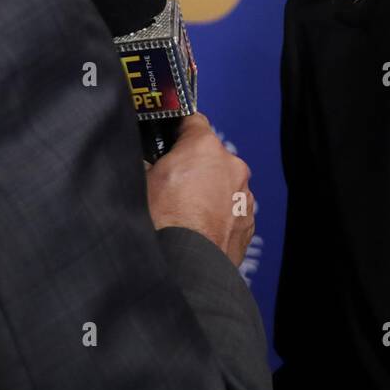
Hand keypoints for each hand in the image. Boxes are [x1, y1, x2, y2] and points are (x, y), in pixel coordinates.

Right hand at [145, 113, 254, 266]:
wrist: (184, 268)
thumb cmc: (161, 223)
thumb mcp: (140, 181)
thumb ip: (149, 162)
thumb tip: (148, 163)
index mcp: (204, 146)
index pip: (193, 121)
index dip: (177, 131)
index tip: (168, 141)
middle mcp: (232, 166)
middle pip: (210, 155)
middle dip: (194, 166)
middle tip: (170, 186)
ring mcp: (244, 195)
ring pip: (224, 184)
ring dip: (209, 192)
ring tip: (185, 214)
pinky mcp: (249, 223)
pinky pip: (232, 210)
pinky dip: (219, 215)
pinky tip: (199, 230)